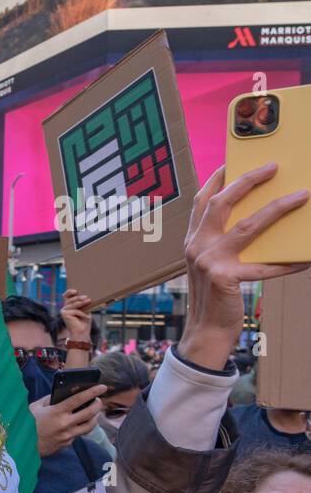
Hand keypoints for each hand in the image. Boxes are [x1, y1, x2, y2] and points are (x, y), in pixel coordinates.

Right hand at [30, 383, 106, 456]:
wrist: (22, 446)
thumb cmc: (26, 424)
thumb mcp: (34, 408)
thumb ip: (48, 400)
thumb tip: (60, 394)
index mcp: (56, 412)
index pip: (79, 399)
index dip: (92, 392)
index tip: (102, 387)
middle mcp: (65, 424)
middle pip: (90, 413)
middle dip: (98, 404)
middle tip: (98, 400)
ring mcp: (67, 436)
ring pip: (90, 426)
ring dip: (95, 417)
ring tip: (94, 412)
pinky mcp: (67, 444)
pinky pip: (79, 434)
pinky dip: (81, 427)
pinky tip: (78, 423)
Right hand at [58, 289, 92, 341]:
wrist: (82, 332)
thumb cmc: (84, 322)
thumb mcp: (86, 310)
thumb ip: (84, 304)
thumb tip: (87, 296)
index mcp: (69, 306)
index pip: (67, 296)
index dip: (69, 292)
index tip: (75, 291)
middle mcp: (65, 308)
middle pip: (71, 299)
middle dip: (79, 297)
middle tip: (87, 297)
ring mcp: (63, 311)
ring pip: (73, 304)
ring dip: (81, 303)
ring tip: (89, 301)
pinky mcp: (64, 314)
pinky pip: (74, 310)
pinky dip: (81, 313)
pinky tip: (84, 316)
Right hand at [179, 164, 309, 370]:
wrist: (206, 331)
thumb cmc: (215, 297)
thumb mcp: (213, 265)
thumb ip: (224, 243)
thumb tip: (258, 220)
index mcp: (193, 241)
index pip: (202, 201)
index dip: (217, 179)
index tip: (234, 161)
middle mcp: (196, 247)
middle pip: (222, 204)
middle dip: (248, 180)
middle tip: (273, 166)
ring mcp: (209, 262)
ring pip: (247, 226)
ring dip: (278, 208)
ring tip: (302, 196)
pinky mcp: (225, 278)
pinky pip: (264, 266)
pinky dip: (287, 262)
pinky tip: (306, 259)